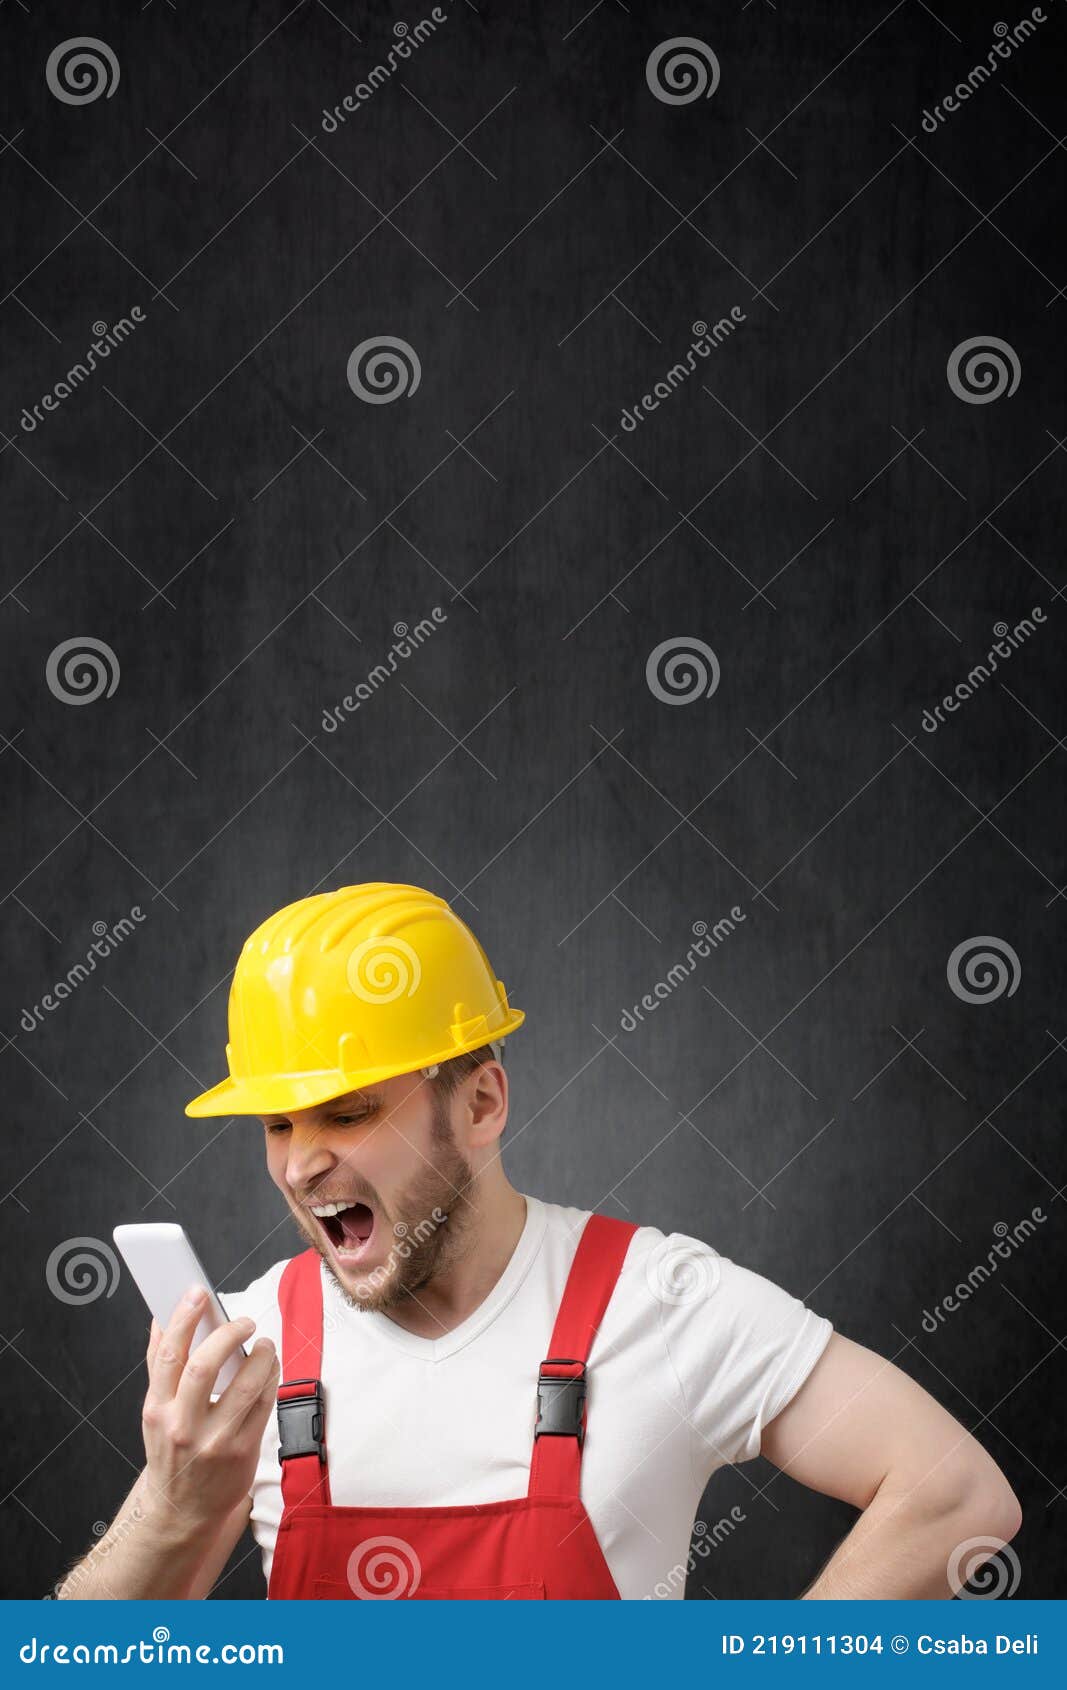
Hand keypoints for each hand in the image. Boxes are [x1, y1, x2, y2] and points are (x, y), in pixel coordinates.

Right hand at [139, 1285, 278, 1538]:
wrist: (181, 1511)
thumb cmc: (171, 1451)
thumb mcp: (155, 1412)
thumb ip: (159, 1366)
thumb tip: (159, 1319)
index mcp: (156, 1410)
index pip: (169, 1355)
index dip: (184, 1318)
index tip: (199, 1293)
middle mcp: (182, 1426)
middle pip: (205, 1365)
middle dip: (228, 1333)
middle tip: (244, 1320)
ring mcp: (214, 1441)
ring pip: (244, 1384)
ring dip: (261, 1355)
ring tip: (263, 1344)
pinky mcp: (242, 1452)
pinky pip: (263, 1403)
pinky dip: (270, 1378)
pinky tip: (269, 1368)